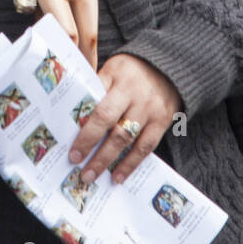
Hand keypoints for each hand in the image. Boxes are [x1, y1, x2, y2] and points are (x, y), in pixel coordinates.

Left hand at [67, 53, 182, 185]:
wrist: (169, 66)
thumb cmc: (132, 70)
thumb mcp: (112, 69)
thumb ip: (97, 89)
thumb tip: (75, 117)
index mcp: (118, 78)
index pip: (99, 106)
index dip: (85, 130)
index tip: (72, 149)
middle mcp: (135, 94)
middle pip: (110, 124)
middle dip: (91, 147)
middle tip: (77, 166)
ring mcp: (150, 109)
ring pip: (126, 139)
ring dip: (107, 160)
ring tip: (92, 176)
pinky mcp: (162, 122)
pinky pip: (146, 147)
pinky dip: (131, 164)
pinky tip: (118, 177)